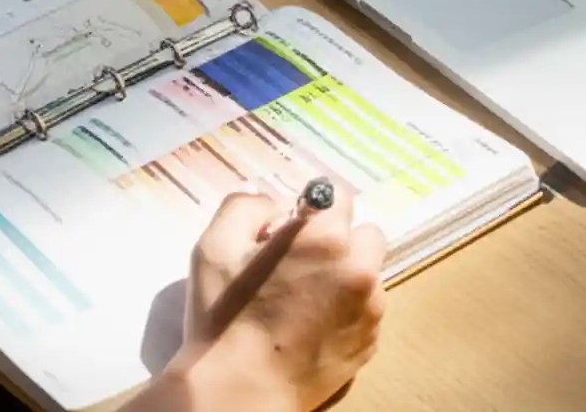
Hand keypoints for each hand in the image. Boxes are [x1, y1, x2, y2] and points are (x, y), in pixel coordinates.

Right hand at [180, 187, 386, 410]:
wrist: (241, 390)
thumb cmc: (225, 316)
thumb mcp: (214, 246)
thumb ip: (245, 206)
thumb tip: (273, 202)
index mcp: (326, 239)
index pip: (338, 194)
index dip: (313, 205)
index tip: (293, 225)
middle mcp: (360, 269)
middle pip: (365, 233)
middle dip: (339, 239)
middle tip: (301, 261)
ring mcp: (371, 309)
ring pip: (368, 273)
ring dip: (345, 275)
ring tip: (305, 299)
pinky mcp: (370, 341)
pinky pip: (366, 310)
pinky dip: (346, 309)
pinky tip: (312, 325)